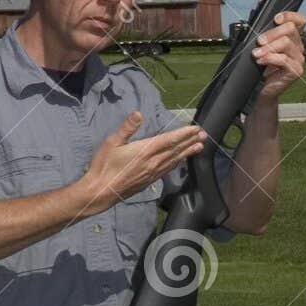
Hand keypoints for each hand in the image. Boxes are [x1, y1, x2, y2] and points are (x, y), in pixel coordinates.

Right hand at [81, 110, 206, 213]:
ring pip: (174, 160)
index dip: (184, 133)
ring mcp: (152, 173)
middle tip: (204, 135)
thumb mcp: (112, 142)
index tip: (196, 128)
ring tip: (199, 147)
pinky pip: (168, 169)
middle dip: (190, 141)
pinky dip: (177, 163)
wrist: (101, 192)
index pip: (169, 140)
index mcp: (145, 150)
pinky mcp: (149, 181)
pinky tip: (180, 161)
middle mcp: (153, 162)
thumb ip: (127, 128)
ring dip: (187, 152)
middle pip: (175, 150)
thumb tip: (139, 113)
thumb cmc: (104, 165)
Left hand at [251, 10, 305, 98]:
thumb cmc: (260, 64)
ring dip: (268, 47)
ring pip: (287, 43)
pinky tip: (260, 61)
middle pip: (290, 30)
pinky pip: (284, 59)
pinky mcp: (296, 71)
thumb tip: (260, 0)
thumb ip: (261, 24)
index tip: (275, 19)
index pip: (300, 20)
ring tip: (256, 54)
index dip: (290, 16)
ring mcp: (299, 59)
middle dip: (272, 33)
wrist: (260, 89)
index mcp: (292, 37)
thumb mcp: (259, 43)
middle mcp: (298, 46)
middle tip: (259, 41)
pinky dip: (269, 58)